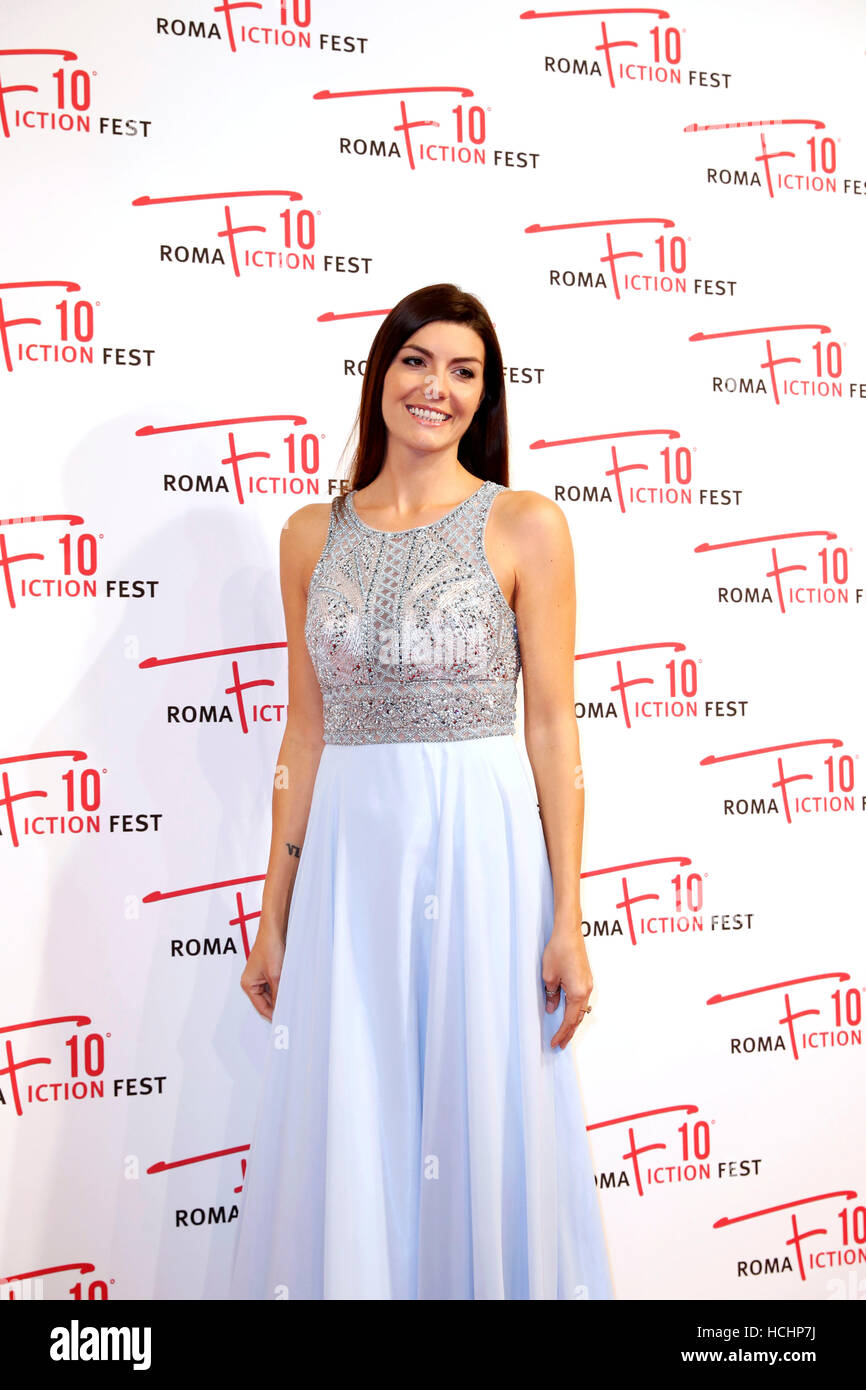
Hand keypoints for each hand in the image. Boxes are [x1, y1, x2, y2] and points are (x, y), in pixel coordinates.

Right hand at [240, 930, 285, 1021]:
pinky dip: (282, 987)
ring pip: (271, 993)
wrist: (275, 930)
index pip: (261, 1007)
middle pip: (266, 1001)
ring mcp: (260, 975)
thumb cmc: (269, 947)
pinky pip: (275, 984)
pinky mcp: (268, 970)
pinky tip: (290, 987)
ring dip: (280, 995)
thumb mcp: (276, 976)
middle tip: (290, 1011)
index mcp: (248, 984)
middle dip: (277, 1004)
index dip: (273, 1015)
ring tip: (291, 998)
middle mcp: (252, 981)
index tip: (283, 1021)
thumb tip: (281, 1008)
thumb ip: (277, 994)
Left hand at [541, 929, 592, 1049]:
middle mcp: (586, 990)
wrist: (568, 932)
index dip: (562, 1033)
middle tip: (560, 1044)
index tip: (555, 1043)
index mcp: (578, 992)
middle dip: (569, 1032)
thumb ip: (551, 995)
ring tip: (564, 1032)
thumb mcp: (548, 976)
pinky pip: (581, 1000)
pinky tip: (568, 1012)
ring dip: (573, 1022)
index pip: (569, 1020)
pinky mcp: (586, 978)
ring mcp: (588, 984)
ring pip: (581, 1009)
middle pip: (578, 1018)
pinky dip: (575, 1010)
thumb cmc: (558, 951)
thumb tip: (553, 1008)